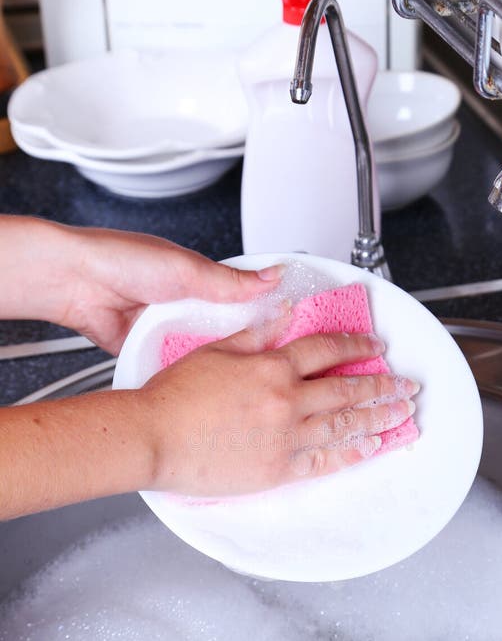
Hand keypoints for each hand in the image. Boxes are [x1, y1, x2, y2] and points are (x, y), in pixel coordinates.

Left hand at [0, 216, 279, 353]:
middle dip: (240, 344)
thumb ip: (231, 281)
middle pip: (226, 332)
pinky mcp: (150, 352)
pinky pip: (175, 366)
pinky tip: (197, 380)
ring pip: (203, 352)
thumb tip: (273, 276)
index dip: (265, 315)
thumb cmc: (122, 260)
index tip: (287, 330)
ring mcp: (169, 331)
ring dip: (211, 360)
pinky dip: (183, 371)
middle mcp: (187, 306)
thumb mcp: (187, 269)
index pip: (243, 300)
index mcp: (201, 280)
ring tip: (231, 372)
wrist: (76, 283)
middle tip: (261, 359)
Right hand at [141, 322, 418, 497]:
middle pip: (347, 389)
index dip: (356, 346)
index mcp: (272, 367)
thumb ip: (258, 331)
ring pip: (344, 424)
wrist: (153, 438)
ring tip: (401, 413)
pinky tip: (372, 447)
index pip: (326, 350)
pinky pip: (325, 460)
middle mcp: (286, 401)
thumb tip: (287, 311)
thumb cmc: (175, 395)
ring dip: (378, 417)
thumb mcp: (216, 349)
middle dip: (383, 385)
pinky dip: (352, 453)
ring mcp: (285, 437)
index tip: (374, 346)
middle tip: (406, 385)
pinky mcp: (278, 469)